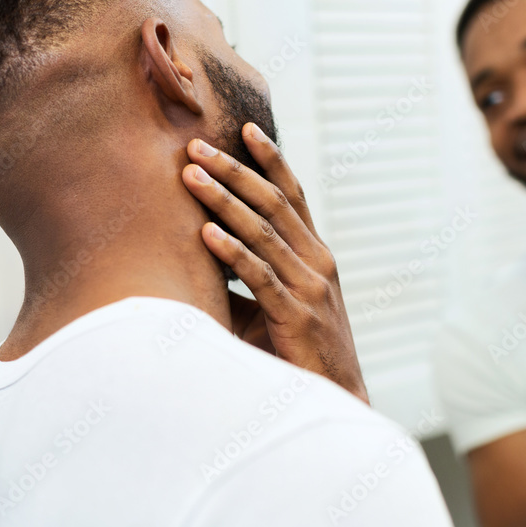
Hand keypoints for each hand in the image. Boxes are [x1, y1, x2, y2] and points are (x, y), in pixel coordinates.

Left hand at [181, 123, 368, 403]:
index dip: (271, 160)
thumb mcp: (277, 304)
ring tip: (190, 177)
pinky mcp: (295, 317)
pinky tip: (206, 232)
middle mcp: (318, 263)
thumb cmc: (299, 350)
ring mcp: (309, 289)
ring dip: (224, 201)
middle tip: (196, 146)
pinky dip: (232, 252)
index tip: (245, 128)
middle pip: (274, 203)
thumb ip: (249, 277)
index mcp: (317, 256)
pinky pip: (260, 276)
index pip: (293, 196)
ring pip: (264, 232)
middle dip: (234, 170)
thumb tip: (199, 252)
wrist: (335, 398)